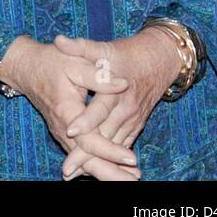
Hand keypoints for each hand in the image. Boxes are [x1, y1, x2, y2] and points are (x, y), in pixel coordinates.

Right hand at [0, 35, 139, 180]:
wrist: (25, 67)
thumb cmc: (50, 62)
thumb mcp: (73, 62)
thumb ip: (99, 75)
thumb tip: (123, 84)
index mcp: (66, 111)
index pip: (89, 140)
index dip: (110, 151)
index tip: (131, 158)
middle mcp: (62, 127)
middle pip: (86, 159)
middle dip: (110, 172)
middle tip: (135, 180)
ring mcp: (61, 132)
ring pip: (84, 161)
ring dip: (106, 172)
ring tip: (131, 179)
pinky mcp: (63, 133)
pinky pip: (80, 155)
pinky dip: (96, 165)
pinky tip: (114, 172)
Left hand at [55, 30, 184, 176]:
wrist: (158, 62)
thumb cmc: (126, 55)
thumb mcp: (103, 48)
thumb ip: (81, 47)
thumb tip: (59, 41)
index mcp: (115, 92)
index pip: (99, 109)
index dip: (86, 120)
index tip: (70, 129)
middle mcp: (125, 110)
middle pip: (104, 136)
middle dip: (86, 153)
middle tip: (67, 169)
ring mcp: (131, 121)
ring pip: (112, 147)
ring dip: (97, 163)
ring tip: (75, 175)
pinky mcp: (134, 127)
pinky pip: (120, 147)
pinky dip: (109, 162)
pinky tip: (95, 174)